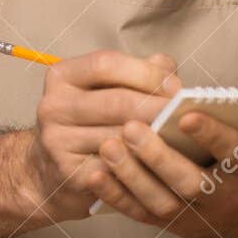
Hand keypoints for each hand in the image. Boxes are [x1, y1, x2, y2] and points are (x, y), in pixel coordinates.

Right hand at [21, 49, 179, 221]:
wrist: (50, 171)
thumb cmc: (89, 123)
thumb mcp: (105, 89)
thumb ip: (138, 73)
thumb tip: (169, 70)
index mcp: (62, 75)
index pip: (106, 64)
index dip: (146, 73)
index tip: (176, 87)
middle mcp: (53, 105)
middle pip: (116, 101)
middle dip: (158, 108)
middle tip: (187, 115)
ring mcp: (57, 141)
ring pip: (119, 137)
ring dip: (155, 139)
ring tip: (181, 138)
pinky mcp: (68, 173)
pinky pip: (115, 168)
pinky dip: (142, 166)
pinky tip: (161, 164)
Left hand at [87, 99, 237, 237]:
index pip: (232, 154)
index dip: (211, 135)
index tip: (187, 114)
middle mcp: (221, 200)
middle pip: (188, 183)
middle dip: (158, 157)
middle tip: (131, 127)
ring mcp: (192, 216)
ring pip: (159, 201)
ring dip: (130, 176)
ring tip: (106, 146)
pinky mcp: (169, 224)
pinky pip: (139, 213)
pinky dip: (115, 196)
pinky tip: (92, 173)